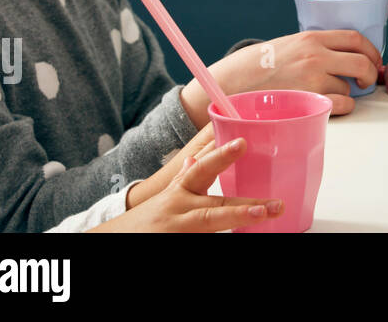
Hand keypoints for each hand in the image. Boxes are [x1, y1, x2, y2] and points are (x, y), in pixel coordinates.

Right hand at [91, 137, 282, 231]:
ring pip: (209, 227)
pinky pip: (202, 243)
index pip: (200, 171)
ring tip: (262, 216)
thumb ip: (185, 180)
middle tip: (274, 206)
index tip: (243, 143)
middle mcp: (179, 213)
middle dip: (244, 208)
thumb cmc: (147, 220)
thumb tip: (194, 158)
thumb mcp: (166, 196)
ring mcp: (178, 233)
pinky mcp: (179, 245)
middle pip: (214, 210)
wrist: (113, 242)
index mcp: (179, 193)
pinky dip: (217, 239)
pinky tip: (242, 235)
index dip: (221, 156)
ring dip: (237, 221)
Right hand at [181, 30, 382, 125]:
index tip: (372, 60)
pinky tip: (329, 105)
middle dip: (369, 73)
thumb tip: (348, 54)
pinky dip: (341, 107)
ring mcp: (312, 80)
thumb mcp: (291, 44)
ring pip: (348, 87)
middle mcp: (315, 56)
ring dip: (346, 92)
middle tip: (366, 81)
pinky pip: (341, 105)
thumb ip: (317, 46)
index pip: (356, 38)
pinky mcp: (306, 101)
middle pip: (361, 62)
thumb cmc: (262, 64)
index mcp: (312, 38)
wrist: (233, 81)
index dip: (371, 51)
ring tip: (327, 92)